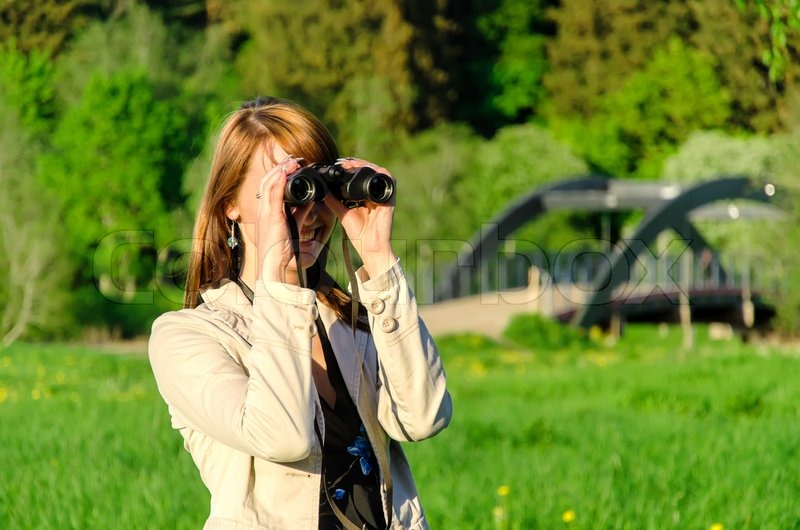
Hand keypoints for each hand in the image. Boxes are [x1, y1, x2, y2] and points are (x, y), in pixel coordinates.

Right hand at [256, 156, 313, 282]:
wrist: (273, 266)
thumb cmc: (281, 250)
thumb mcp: (294, 226)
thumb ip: (300, 213)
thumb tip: (311, 200)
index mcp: (267, 212)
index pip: (269, 186)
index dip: (279, 173)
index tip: (292, 165)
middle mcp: (263, 209)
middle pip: (267, 181)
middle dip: (279, 168)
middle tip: (294, 159)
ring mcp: (265, 212)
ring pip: (269, 183)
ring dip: (281, 170)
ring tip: (292, 161)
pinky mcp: (270, 216)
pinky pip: (273, 194)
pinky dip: (279, 180)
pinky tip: (286, 172)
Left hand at [324, 158, 396, 278]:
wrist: (370, 247)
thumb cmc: (359, 233)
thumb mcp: (342, 213)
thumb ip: (334, 201)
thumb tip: (322, 189)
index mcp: (366, 197)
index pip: (359, 176)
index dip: (350, 168)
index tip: (337, 165)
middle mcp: (376, 194)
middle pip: (368, 171)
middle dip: (356, 164)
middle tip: (342, 163)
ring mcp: (383, 195)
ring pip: (378, 171)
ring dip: (365, 164)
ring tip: (351, 164)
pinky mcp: (390, 198)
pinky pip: (388, 179)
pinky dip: (378, 172)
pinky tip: (366, 169)